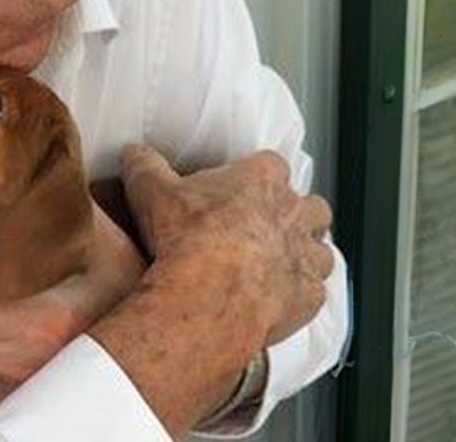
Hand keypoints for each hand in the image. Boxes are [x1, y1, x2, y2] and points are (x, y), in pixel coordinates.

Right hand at [90, 145, 334, 434]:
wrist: (207, 295)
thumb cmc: (186, 239)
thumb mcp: (152, 192)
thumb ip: (145, 166)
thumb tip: (133, 152)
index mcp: (262, 178)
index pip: (272, 166)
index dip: (256, 179)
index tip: (238, 192)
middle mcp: (295, 212)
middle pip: (312, 206)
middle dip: (295, 217)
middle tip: (265, 230)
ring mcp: (306, 256)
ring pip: (322, 251)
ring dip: (304, 257)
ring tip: (276, 268)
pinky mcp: (309, 297)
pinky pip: (315, 293)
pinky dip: (300, 296)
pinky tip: (276, 302)